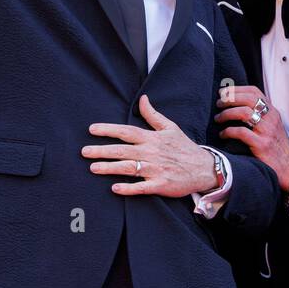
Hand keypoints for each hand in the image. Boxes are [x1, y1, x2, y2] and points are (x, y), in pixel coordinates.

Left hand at [83, 95, 217, 196]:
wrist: (204, 168)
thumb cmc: (184, 147)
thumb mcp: (170, 127)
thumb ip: (153, 115)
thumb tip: (142, 99)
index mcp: (152, 138)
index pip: (126, 132)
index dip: (108, 130)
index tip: (92, 129)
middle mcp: (151, 153)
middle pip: (122, 150)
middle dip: (102, 150)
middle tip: (84, 152)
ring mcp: (155, 169)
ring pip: (129, 167)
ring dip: (110, 168)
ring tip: (93, 168)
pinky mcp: (161, 185)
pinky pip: (142, 187)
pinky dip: (129, 188)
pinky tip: (115, 188)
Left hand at [214, 84, 288, 188]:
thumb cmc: (276, 145)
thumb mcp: (271, 125)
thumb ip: (259, 114)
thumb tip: (237, 104)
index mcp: (272, 111)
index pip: (254, 91)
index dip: (236, 89)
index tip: (223, 92)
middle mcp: (271, 118)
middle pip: (247, 99)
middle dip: (229, 99)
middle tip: (218, 104)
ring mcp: (267, 131)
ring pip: (243, 113)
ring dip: (226, 114)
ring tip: (218, 119)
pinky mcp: (262, 144)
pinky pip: (241, 132)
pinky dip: (228, 131)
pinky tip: (223, 134)